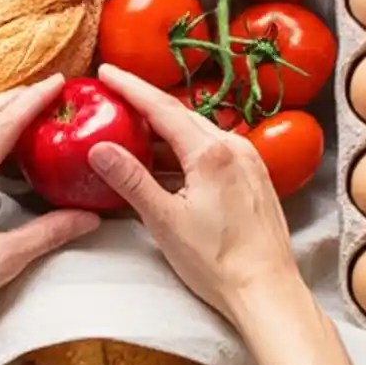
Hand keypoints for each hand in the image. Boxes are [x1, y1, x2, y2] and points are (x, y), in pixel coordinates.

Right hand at [86, 64, 297, 315]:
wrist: (267, 291)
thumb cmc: (218, 262)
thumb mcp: (164, 220)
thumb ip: (131, 180)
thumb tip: (98, 148)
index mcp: (211, 154)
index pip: (162, 109)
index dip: (130, 88)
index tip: (106, 72)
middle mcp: (235, 148)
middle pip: (181, 115)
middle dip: (146, 104)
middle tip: (114, 95)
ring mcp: (248, 162)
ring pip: (199, 133)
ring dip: (166, 129)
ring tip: (135, 129)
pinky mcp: (254, 178)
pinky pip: (215, 150)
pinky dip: (187, 149)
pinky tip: (170, 163)